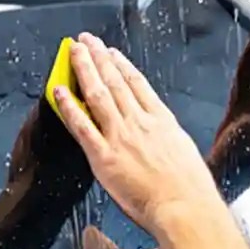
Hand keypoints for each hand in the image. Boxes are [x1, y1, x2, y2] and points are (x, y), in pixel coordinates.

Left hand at [53, 32, 221, 235]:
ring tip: (73, 52)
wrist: (185, 207)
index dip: (121, 65)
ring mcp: (121, 137)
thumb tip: (161, 131)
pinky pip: (82, 126)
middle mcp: (140, 122)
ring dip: (83, 70)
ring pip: (97, 95)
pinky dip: (68, 106)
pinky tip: (58, 91)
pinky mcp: (104, 157)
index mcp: (161, 120)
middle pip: (114, 82)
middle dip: (98, 58)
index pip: (138, 84)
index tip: (111, 53)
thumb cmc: (190, 188)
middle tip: (86, 41)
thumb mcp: (185, 151)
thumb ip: (167, 136)